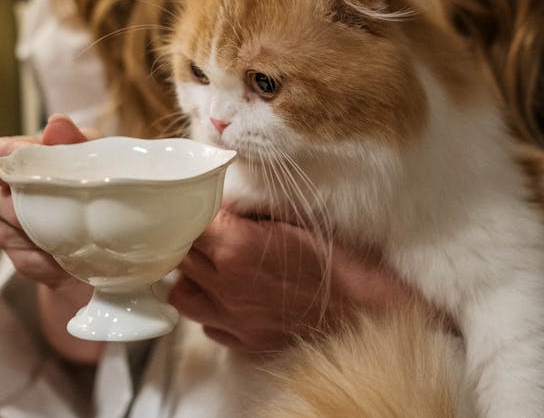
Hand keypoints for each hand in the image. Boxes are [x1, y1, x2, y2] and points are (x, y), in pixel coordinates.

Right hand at [0, 114, 99, 287]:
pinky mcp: (20, 258)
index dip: (1, 160)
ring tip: (74, 237)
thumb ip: (74, 141)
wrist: (110, 238)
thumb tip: (56, 123)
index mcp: (21, 160)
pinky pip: (26, 261)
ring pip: (9, 233)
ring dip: (43, 236)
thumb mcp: (94, 159)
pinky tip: (68, 258)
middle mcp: (4, 192)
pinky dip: (50, 261)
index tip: (19, 170)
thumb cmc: (98, 184)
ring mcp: (7, 227)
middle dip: (27, 208)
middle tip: (57, 211)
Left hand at [168, 208, 422, 353]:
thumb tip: (223, 203)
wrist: (363, 309)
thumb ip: (250, 214)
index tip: (202, 206)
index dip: (193, 212)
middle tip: (207, 230)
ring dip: (191, 278)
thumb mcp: (292, 220)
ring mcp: (231, 317)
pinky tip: (230, 298)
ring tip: (210, 267)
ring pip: (182, 294)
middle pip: (180, 256)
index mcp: (235, 246)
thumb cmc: (335, 260)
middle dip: (189, 241)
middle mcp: (225, 284)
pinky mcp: (243, 340)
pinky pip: (207, 324)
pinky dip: (211, 309)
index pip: (188, 223)